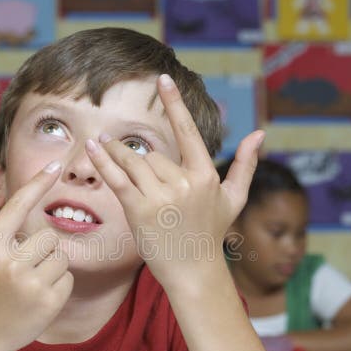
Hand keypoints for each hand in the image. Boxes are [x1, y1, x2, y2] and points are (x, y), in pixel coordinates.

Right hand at [0, 162, 73, 350]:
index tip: (56, 165)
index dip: (38, 183)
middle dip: (40, 248)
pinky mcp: (49, 303)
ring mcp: (31, 285)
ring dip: (50, 266)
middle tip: (21, 266)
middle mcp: (10, 264)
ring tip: (28, 282)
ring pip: (60, 256)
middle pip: (48, 236)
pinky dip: (57, 286)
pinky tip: (37, 297)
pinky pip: (67, 279)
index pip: (18, 206)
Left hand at [85, 74, 263, 286]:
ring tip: (99, 144)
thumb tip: (259, 134)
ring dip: (115, 153)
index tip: (163, 79)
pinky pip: (118, 179)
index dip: (174, 104)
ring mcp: (161, 198)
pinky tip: (92, 148)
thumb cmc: (210, 233)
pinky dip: (103, 163)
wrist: (193, 272)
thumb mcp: (233, 199)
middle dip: (142, 162)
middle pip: (153, 156)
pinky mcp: (140, 211)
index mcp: (205, 176)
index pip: (188, 132)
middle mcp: (184, 184)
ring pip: (134, 163)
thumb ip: (245, 165)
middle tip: (134, 173)